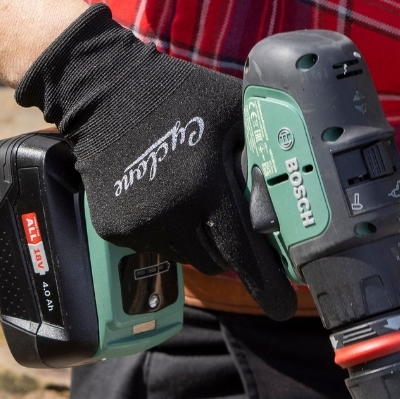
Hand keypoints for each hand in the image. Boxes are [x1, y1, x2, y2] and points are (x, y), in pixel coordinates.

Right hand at [14, 5, 295, 321]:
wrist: (101, 89)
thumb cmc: (178, 94)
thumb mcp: (230, 110)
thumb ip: (261, 149)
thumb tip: (297, 189)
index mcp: (205, 182)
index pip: (244, 252)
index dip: (267, 286)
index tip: (283, 308)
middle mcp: (172, 209)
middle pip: (220, 261)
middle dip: (235, 255)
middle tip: (236, 231)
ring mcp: (140, 223)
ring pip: (189, 257)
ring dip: (201, 241)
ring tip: (192, 198)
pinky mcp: (116, 230)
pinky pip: (160, 248)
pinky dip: (170, 233)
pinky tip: (162, 196)